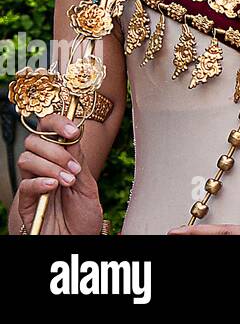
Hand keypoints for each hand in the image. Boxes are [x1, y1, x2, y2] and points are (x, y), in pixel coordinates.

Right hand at [10, 114, 102, 235]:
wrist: (76, 242)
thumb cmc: (82, 217)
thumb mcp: (88, 187)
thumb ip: (79, 163)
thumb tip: (74, 135)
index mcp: (60, 161)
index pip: (48, 130)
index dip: (57, 123)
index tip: (73, 130)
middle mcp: (43, 169)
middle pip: (34, 141)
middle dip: (56, 149)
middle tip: (73, 166)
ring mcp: (33, 184)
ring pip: (26, 158)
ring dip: (51, 166)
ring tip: (68, 181)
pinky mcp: (24, 203)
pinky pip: (24, 184)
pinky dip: (40, 181)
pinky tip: (54, 186)